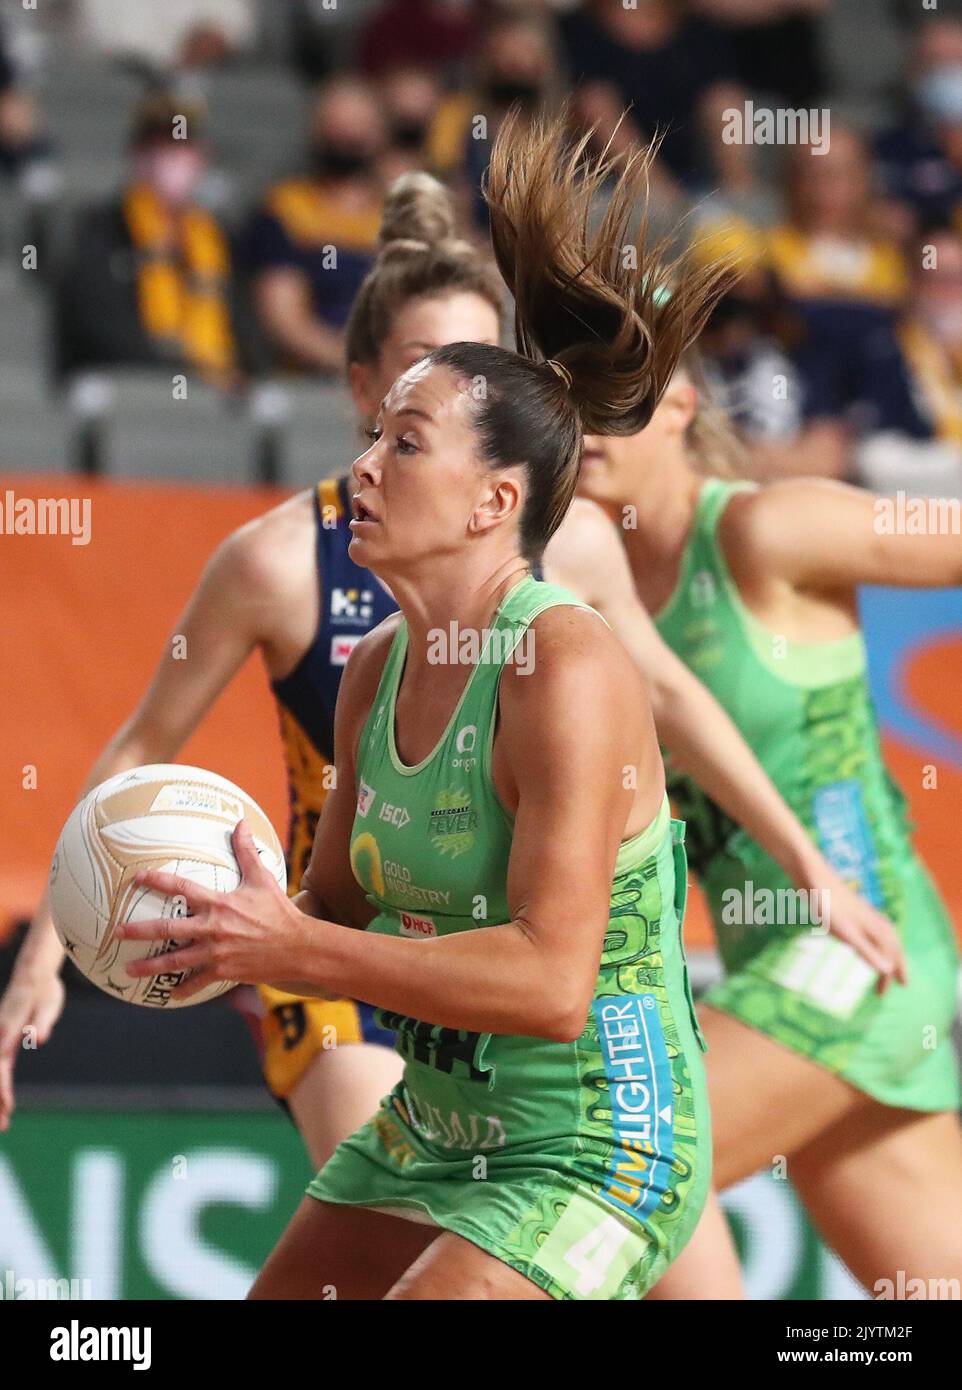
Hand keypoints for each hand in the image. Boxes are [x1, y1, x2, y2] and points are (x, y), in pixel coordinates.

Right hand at [0, 968, 65, 1130]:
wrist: (34, 975)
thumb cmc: (44, 990)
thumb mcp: (48, 1004)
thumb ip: (42, 1022)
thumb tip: (38, 1038)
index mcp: (7, 1031)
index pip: (0, 1065)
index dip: (0, 1088)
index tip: (6, 1107)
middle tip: (3, 1127)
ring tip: (3, 1123)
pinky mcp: (3, 1042)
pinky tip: (3, 1103)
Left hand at [115, 819, 306, 1002]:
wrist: (298, 946)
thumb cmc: (279, 911)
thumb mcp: (262, 879)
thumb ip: (247, 851)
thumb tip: (241, 823)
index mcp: (219, 903)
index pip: (182, 888)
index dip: (158, 880)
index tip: (137, 878)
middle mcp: (213, 928)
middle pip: (168, 929)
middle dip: (139, 930)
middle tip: (116, 932)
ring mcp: (216, 952)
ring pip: (176, 961)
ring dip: (150, 967)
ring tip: (128, 970)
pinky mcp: (224, 971)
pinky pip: (197, 981)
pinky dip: (183, 989)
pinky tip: (171, 996)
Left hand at [815, 866, 908, 993]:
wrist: (812, 877)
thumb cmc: (828, 905)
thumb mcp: (846, 932)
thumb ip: (866, 950)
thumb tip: (887, 969)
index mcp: (876, 927)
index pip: (893, 954)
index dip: (895, 972)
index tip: (897, 988)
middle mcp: (874, 920)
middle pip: (893, 945)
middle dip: (896, 964)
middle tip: (899, 983)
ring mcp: (863, 915)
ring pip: (883, 937)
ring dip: (887, 954)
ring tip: (886, 968)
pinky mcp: (851, 911)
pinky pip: (870, 931)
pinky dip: (874, 943)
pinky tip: (864, 944)